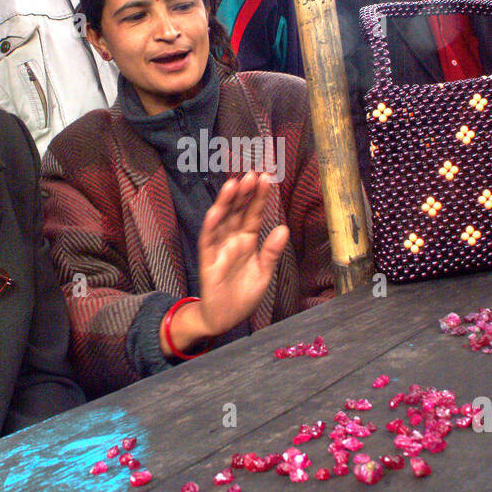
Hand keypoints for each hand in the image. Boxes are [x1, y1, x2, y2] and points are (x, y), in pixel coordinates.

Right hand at [164, 172, 288, 355]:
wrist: (225, 318)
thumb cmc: (243, 294)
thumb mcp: (264, 273)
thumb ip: (271, 252)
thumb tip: (283, 228)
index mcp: (247, 240)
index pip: (253, 214)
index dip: (259, 197)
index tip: (266, 178)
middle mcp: (232, 239)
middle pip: (238, 211)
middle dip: (244, 193)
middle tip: (253, 174)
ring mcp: (218, 248)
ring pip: (222, 220)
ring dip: (227, 202)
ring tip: (234, 184)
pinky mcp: (208, 261)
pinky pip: (207, 241)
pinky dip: (211, 227)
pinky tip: (215, 213)